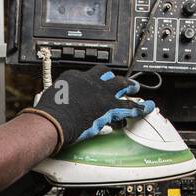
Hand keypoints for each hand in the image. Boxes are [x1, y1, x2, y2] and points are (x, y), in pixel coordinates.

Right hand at [22, 66, 150, 150]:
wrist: (53, 121)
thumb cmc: (48, 113)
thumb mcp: (51, 97)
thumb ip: (61, 97)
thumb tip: (61, 101)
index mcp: (74, 77)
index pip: (87, 76)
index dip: (92, 82)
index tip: (93, 85)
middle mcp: (90, 81)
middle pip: (107, 75)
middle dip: (114, 78)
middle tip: (119, 81)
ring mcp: (102, 92)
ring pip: (122, 86)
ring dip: (130, 87)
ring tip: (136, 88)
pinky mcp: (110, 106)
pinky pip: (129, 106)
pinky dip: (140, 107)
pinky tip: (147, 107)